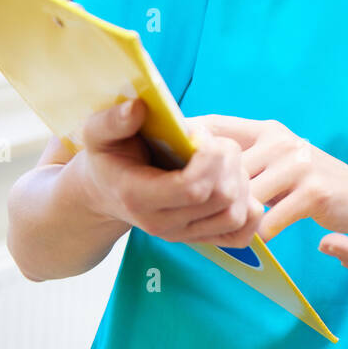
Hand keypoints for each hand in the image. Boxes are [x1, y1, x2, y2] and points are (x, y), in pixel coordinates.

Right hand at [76, 98, 263, 246]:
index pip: (192, 188)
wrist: (107, 190)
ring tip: (222, 160)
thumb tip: (138, 108)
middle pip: (221, 197)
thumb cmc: (108, 156)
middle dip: (228, 160)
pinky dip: (249, 208)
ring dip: (240, 179)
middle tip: (213, 142)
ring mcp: (184, 235)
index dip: (209, 156)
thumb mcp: (98, 133)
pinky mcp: (201, 239)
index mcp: (138, 197)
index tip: (199, 133)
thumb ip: (112, 120)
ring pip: (235, 214)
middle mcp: (163, 224)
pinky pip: (242, 234)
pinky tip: (233, 183)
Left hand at [191, 115, 347, 243]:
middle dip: (205, 192)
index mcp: (268, 131)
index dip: (185, 139)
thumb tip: (189, 167)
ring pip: (244, 196)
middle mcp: (282, 141)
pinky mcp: (313, 192)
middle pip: (225, 167)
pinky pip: (269, 220)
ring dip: (230, 218)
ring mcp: (299, 165)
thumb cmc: (309, 184)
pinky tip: (249, 242)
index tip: (159, 158)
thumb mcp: (278, 161)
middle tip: (186, 212)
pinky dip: (255, 235)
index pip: (217, 125)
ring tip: (217, 231)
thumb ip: (244, 160)